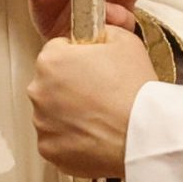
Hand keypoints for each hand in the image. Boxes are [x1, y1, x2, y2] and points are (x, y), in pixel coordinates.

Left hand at [28, 34, 158, 178]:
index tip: (93, 67)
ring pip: (52, 112)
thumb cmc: (135, 91)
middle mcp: (38, 91)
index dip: (78, 57)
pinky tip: (95, 134)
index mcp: (51, 60)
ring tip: (100, 116)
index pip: (57, 50)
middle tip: (100, 93)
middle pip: (51, 83)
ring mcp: (42, 124)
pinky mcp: (49, 150)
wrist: (144, 136)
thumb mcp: (124, 41)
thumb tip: (94, 34)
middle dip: (70, 86)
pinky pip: (56, 140)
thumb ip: (100, 31)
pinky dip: (71, 139)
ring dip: (69, 113)